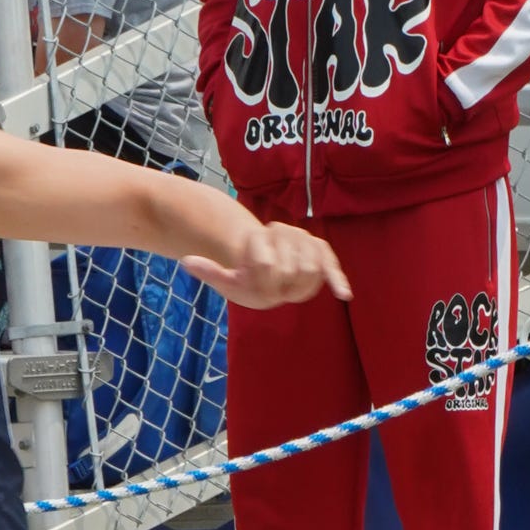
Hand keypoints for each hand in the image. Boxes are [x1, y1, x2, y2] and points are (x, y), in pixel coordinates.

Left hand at [185, 222, 352, 308]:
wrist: (262, 265)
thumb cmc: (243, 276)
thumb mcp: (226, 279)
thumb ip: (210, 271)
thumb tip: (185, 260)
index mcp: (262, 238)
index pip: (266, 266)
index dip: (261, 281)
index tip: (256, 284)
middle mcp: (287, 234)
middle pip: (290, 269)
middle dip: (281, 281)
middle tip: (271, 284)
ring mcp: (306, 242)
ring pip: (310, 267)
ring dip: (300, 283)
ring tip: (287, 285)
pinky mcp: (322, 254)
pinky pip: (332, 265)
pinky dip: (337, 279)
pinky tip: (343, 295)